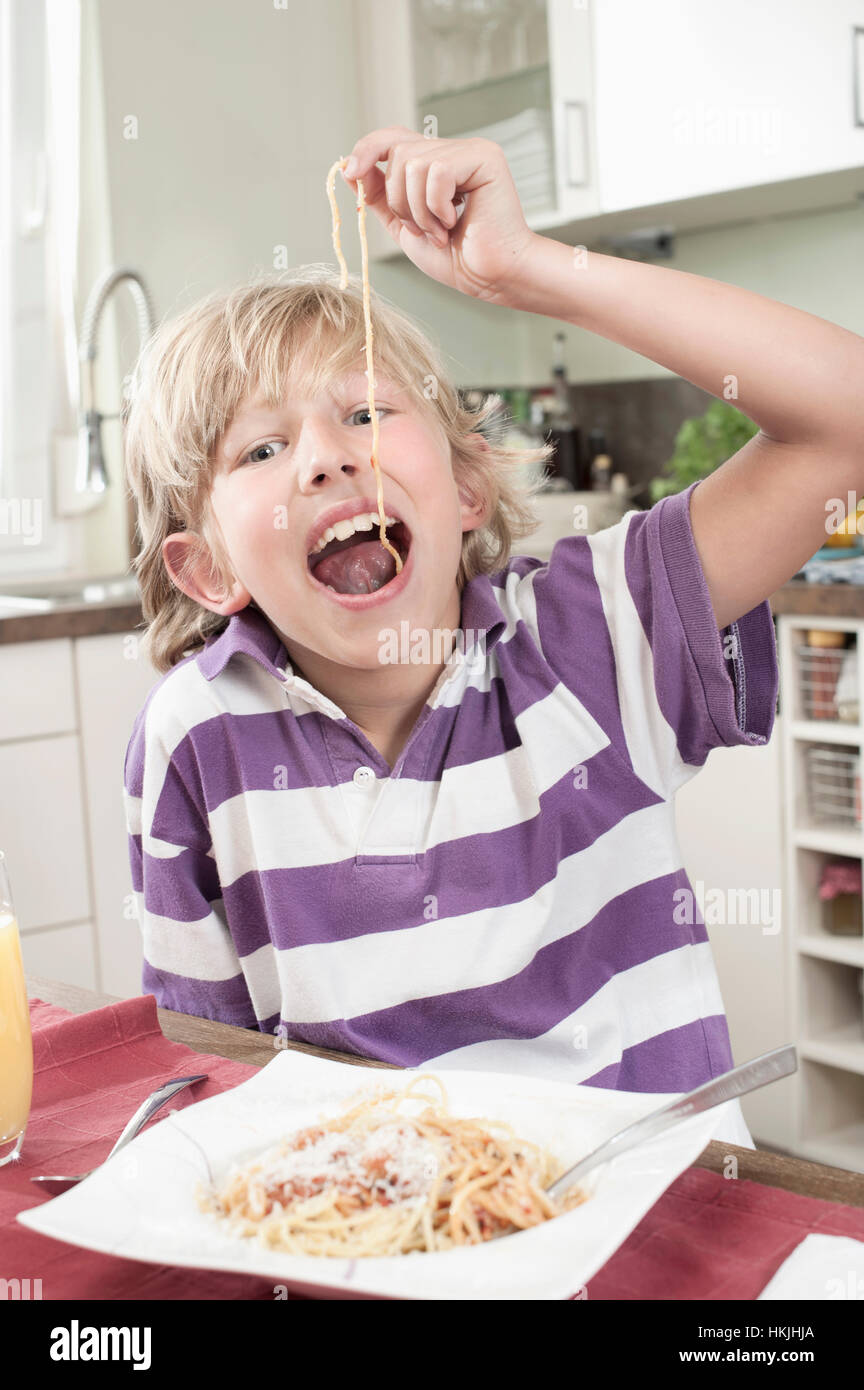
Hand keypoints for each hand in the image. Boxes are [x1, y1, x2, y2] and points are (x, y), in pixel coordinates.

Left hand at [340, 125, 535, 304]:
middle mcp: (453, 151)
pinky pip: (437, 171)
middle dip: (400, 201)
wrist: (489, 277)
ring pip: (414, 163)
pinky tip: (455, 221)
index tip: (350, 171)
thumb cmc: (456, 257)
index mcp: (435, 163)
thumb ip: (380, 196)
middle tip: (424, 230)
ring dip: (419, 210)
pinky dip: (437, 206)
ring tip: (441, 231)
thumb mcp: (404, 225)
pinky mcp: (485, 157)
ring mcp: (470, 150)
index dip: (368, 149)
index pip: (393, 138)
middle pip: (399, 153)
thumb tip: (349, 167)